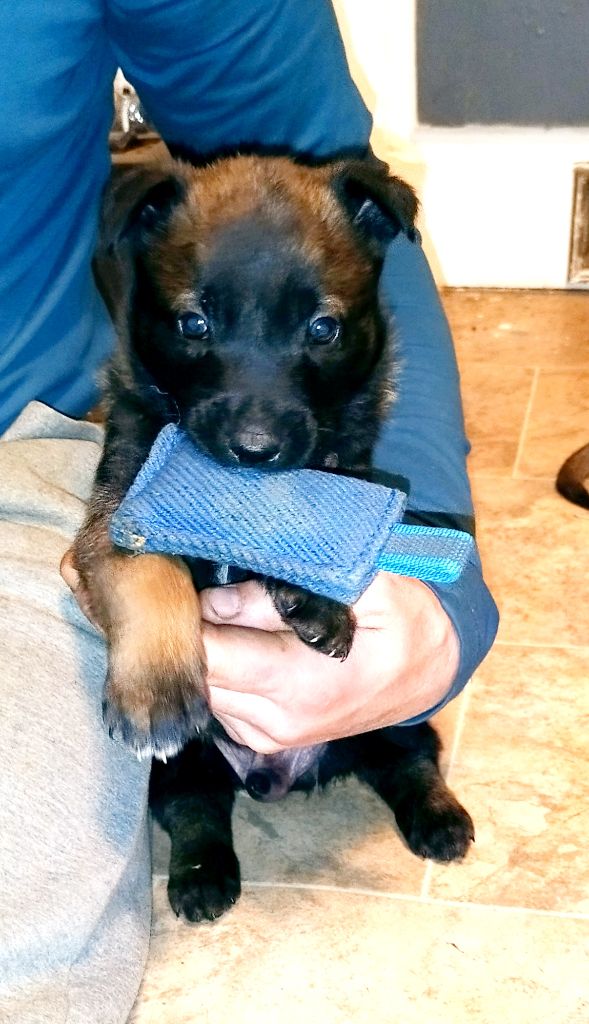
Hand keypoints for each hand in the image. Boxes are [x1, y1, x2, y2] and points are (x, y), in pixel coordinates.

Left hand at [201, 574, 458, 752]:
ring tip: (238, 612)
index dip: (187, 618)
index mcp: (300, 685)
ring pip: (202, 689)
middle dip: (193, 632)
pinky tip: (245, 641)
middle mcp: (277, 723)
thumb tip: (214, 601)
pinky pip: (216, 700)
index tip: (189, 585)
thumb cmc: (402, 620)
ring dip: (207, 650)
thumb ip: (286, 591)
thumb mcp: (365, 586)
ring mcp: (268, 737)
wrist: (428, 673)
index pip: (208, 657)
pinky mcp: (263, 738)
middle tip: (209, 589)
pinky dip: (220, 669)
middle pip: (197, 676)